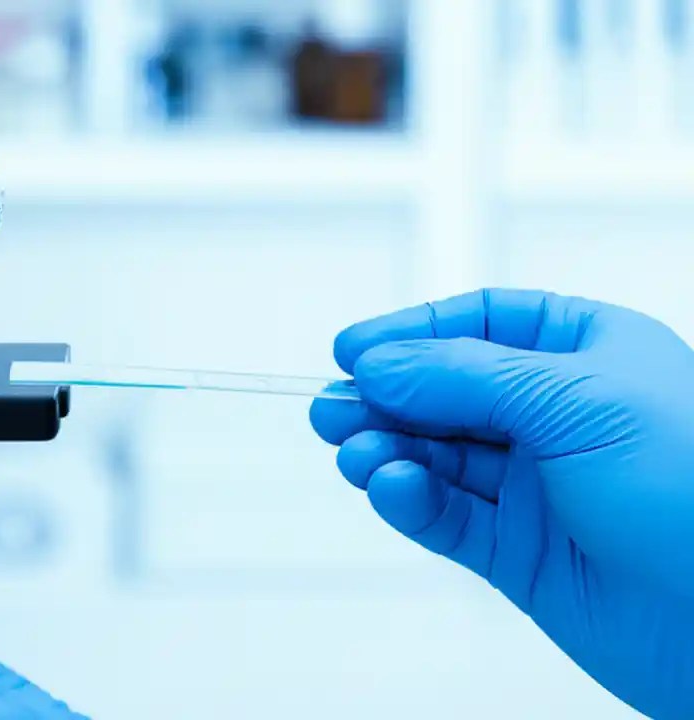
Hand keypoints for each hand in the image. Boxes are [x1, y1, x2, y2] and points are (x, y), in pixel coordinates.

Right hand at [309, 289, 693, 719]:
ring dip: (386, 451)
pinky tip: (391, 489)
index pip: (483, 322)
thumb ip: (464, 379)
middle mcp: (559, 417)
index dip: (414, 332)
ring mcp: (537, 487)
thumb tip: (379, 365)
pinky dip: (409, 502)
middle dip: (385, 399)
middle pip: (445, 392)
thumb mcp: (578, 400)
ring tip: (353, 454)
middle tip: (331, 408)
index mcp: (591, 356)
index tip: (352, 350)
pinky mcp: (519, 554)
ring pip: (436, 458)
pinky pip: (446, 518)